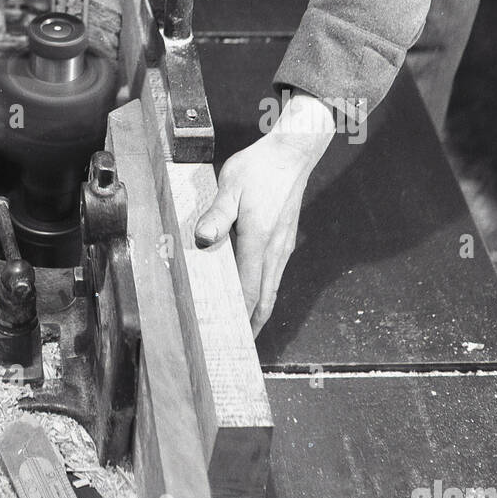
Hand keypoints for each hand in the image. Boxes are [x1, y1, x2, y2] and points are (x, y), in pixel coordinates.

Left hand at [194, 94, 335, 334]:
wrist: (294, 151)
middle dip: (251, 324)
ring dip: (259, 310)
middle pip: (265, 298)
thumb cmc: (260, 166)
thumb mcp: (230, 185)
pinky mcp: (286, 238)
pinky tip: (255, 292)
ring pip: (272, 287)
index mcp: (258, 239)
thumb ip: (217, 215)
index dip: (239, 315)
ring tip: (245, 328)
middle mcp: (275, 249)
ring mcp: (284, 245)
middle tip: (238, 346)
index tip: (228, 336)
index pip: (249, 288)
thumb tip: (203, 241)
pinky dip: (265, 291)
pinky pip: (275, 273)